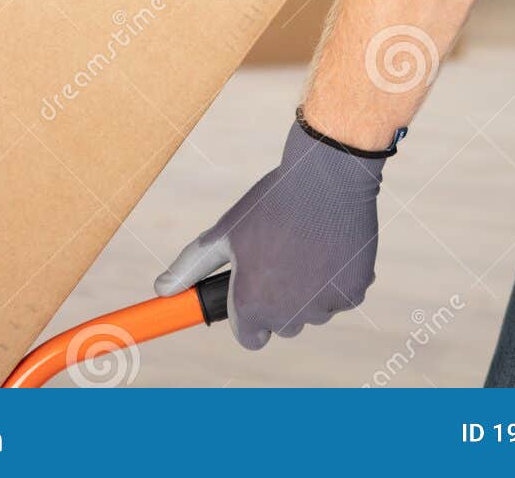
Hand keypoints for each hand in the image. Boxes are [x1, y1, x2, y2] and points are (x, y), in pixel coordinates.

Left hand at [153, 119, 385, 349]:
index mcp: (253, 304)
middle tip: (281, 256)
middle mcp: (288, 315)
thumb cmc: (271, 202)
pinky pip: (341, 296)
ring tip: (307, 243)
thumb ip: (191, 266)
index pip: (249, 338)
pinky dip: (337, 277)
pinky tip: (331, 244)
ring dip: (310, 289)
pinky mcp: (354, 293)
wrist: (327, 176)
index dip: (248, 316)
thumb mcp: (227, 231)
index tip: (253, 292)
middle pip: (282, 326)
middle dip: (280, 300)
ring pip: (314, 311)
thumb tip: (160, 288)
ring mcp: (324, 307)